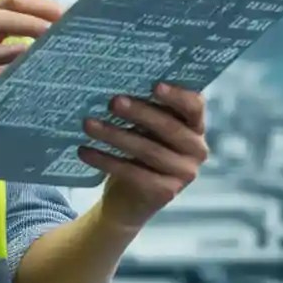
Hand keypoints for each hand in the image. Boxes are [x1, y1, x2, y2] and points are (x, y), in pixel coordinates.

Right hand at [0, 0, 62, 150]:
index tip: (78, 15)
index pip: (20, 2)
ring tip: (53, 35)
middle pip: (11, 3)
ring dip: (27, 25)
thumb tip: (65, 52)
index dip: (48, 5)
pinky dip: (4, 54)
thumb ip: (23, 57)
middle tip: (72, 22)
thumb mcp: (1, 71)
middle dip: (44, 9)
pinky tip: (26, 58)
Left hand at [79, 83, 208, 232]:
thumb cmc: (141, 149)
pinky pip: (133, 172)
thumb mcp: (147, 127)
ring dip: (115, 135)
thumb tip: (115, 84)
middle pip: (169, 127)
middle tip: (112, 102)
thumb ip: (145, 107)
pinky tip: (85, 151)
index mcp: (196, 125)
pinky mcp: (165, 192)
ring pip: (148, 150)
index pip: (195, 106)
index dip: (177, 95)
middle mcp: (197, 149)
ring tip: (88, 124)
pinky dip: (106, 160)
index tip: (155, 85)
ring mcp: (184, 174)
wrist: (132, 198)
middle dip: (139, 112)